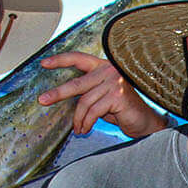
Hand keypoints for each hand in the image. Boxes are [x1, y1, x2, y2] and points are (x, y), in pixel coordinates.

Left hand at [37, 51, 165, 136]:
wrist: (144, 121)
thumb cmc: (121, 110)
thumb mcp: (101, 96)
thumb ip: (88, 91)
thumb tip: (61, 96)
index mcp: (103, 66)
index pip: (78, 58)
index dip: (60, 60)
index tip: (44, 63)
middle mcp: (109, 70)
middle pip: (77, 83)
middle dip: (58, 93)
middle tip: (43, 100)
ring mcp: (114, 82)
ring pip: (84, 101)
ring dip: (78, 118)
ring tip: (77, 128)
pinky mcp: (117, 95)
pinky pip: (93, 111)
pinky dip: (86, 122)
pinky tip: (85, 129)